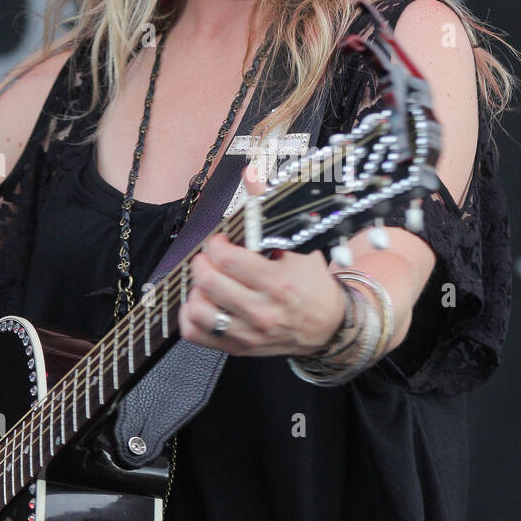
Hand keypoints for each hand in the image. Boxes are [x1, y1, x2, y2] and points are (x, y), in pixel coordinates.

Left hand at [178, 167, 345, 356]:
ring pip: (198, 310)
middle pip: (208, 282)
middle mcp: (262, 310)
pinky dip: (190, 316)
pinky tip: (202, 302)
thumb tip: (250, 173)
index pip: (227, 259)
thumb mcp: (298, 244)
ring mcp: (249, 332)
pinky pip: (196, 334)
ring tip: (208, 281)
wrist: (329, 326)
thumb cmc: (312, 284)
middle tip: (211, 257)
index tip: (222, 241)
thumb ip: (267, 208)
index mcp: (277, 282)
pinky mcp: (239, 347)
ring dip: (196, 290)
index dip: (216, 244)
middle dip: (203, 262)